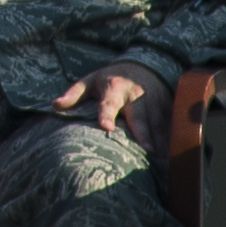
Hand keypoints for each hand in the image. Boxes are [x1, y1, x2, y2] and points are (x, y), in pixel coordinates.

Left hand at [49, 63, 164, 152]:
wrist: (144, 65)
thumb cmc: (111, 78)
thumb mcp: (90, 80)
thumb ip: (74, 94)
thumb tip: (54, 105)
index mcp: (114, 88)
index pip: (108, 103)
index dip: (107, 114)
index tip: (106, 127)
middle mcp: (135, 96)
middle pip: (139, 116)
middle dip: (143, 133)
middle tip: (147, 150)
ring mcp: (153, 102)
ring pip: (157, 123)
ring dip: (160, 141)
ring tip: (161, 161)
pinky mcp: (166, 107)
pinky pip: (169, 126)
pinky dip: (171, 140)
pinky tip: (172, 158)